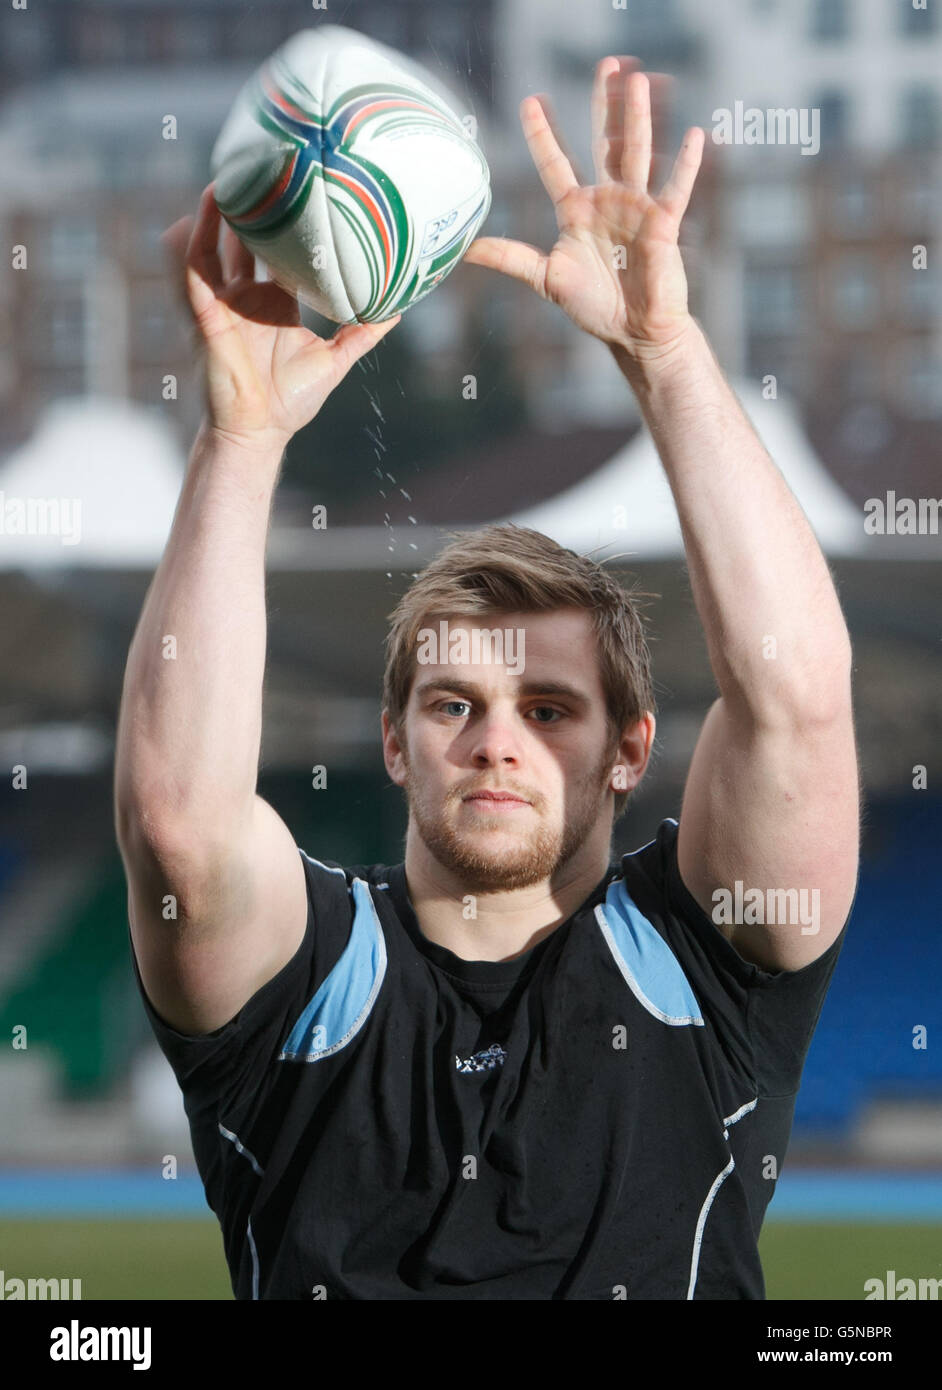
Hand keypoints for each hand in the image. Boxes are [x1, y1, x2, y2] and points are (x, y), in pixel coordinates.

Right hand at [163, 184, 400, 451]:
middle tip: (264, 168)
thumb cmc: (291, 400)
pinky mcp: (206, 319)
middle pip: (243, 241)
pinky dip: (190, 249)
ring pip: (212, 250)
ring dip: (214, 217)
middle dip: (250, 208)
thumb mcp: (337, 359)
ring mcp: (224, 305)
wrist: (260, 433)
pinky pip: (193, 277)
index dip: (286, 222)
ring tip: (224, 181)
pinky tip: (189, 221)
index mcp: (275, 301)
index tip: (300, 187)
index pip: (278, 252)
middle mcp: (246, 297)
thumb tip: (400, 308)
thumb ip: (365, 332)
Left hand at [464, 59, 703, 362]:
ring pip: (637, 153)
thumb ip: (509, 259)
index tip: (529, 101)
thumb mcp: (545, 279)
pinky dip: (686, 165)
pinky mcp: (663, 224)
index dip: (542, 133)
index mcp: (576, 210)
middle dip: (603, 104)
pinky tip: (695, 136)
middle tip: (604, 63)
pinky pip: (676, 189)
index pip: (556, 163)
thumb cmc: (594, 306)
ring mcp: (636, 208)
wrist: (633, 333)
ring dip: (638, 118)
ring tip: (637, 81)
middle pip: (603, 142)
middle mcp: (606, 200)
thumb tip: (465, 251)